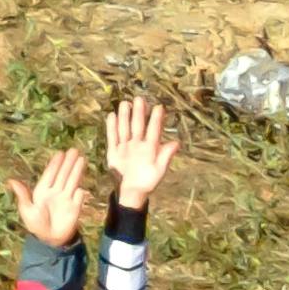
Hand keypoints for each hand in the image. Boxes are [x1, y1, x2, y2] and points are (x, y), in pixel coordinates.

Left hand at [12, 139, 91, 246]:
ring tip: (81, 159)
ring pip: (72, 182)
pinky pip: (78, 198)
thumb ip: (22, 195)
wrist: (50, 240)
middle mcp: (56, 192)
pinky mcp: (75, 208)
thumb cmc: (36, 224)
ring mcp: (66, 199)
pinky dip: (79, 193)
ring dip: (77, 171)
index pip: (50, 174)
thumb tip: (11, 180)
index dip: (55, 164)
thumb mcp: (27, 210)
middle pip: (63, 175)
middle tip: (74, 150)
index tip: (60, 153)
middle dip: (68, 163)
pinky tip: (81, 187)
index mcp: (42, 191)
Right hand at [104, 90, 175, 213]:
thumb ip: (166, 156)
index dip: (156, 120)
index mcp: (150, 149)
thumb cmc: (148, 181)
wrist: (131, 191)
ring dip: (124, 116)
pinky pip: (112, 137)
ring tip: (125, 103)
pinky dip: (111, 127)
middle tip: (139, 98)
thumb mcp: (159, 170)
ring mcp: (125, 147)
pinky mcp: (114, 152)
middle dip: (138, 113)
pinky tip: (111, 116)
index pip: (153, 131)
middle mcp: (137, 145)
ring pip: (124, 128)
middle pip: (138, 126)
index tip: (158, 107)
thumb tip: (176, 143)